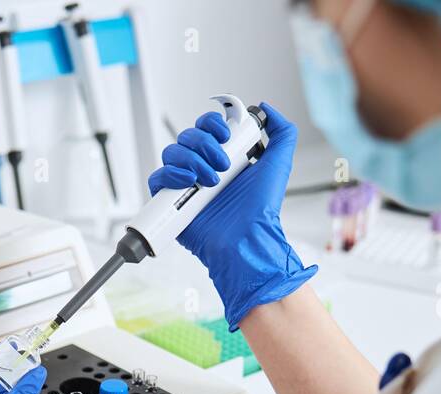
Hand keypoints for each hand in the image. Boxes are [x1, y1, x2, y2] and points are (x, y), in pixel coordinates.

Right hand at [148, 102, 316, 330]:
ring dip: (191, 160)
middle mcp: (202, 167)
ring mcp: (185, 184)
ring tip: (211, 181)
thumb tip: (267, 108)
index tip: (226, 136)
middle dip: (204, 144)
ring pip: (171, 153)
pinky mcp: (169, 201)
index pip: (206, 127)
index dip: (212, 125)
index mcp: (223, 157)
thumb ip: (283, 133)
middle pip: (187, 136)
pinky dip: (170, 174)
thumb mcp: (279, 164)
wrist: (245, 237)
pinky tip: (189, 182)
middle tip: (223, 165)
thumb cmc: (261, 208)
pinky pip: (157, 177)